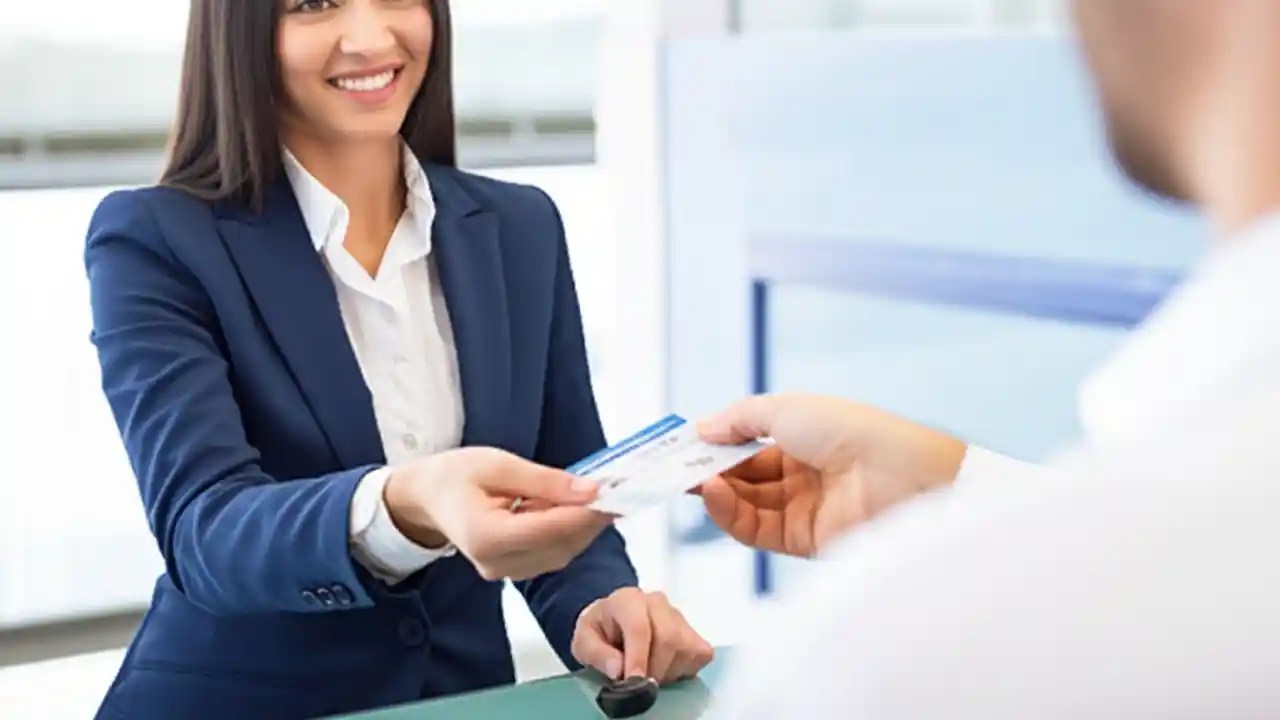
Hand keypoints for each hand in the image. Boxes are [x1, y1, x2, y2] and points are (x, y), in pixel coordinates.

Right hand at [384, 447, 611, 580]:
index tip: (616, 492)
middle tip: (618, 489)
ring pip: (562, 552)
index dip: (587, 512)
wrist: (428, 498)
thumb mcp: (498, 464)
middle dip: (592, 518)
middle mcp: (497, 563)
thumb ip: (545, 480)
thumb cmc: (455, 476)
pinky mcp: (515, 569)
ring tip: (598, 494)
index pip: (550, 529)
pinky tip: (574, 508)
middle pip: (561, 545)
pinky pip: (553, 553)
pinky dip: (569, 531)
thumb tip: (590, 491)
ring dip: (584, 525)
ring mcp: (505, 571)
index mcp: (486, 537)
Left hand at [572, 588, 713, 684]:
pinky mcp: (694, 631)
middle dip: (654, 669)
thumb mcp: (584, 642)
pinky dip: (685, 670)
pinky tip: (666, 669)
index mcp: (627, 600)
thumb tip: (618, 670)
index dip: (639, 658)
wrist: (614, 622)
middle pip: (668, 638)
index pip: (639, 627)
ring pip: (685, 648)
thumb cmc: (600, 632)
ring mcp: (679, 616)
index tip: (634, 683)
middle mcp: (657, 602)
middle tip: (639, 686)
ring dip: (668, 672)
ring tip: (649, 675)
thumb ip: (596, 654)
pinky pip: (700, 654)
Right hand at [696, 393, 966, 556]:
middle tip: (674, 467)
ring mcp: (802, 507)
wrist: (903, 477)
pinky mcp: (803, 539)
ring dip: (715, 491)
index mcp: (803, 437)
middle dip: (708, 470)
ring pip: (744, 503)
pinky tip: (714, 493)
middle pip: (743, 476)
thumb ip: (739, 419)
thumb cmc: (852, 430)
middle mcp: (802, 473)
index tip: (682, 445)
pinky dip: (729, 512)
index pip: (748, 444)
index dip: (715, 444)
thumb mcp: (786, 408)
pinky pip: (755, 528)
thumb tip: (701, 429)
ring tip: (692, 479)